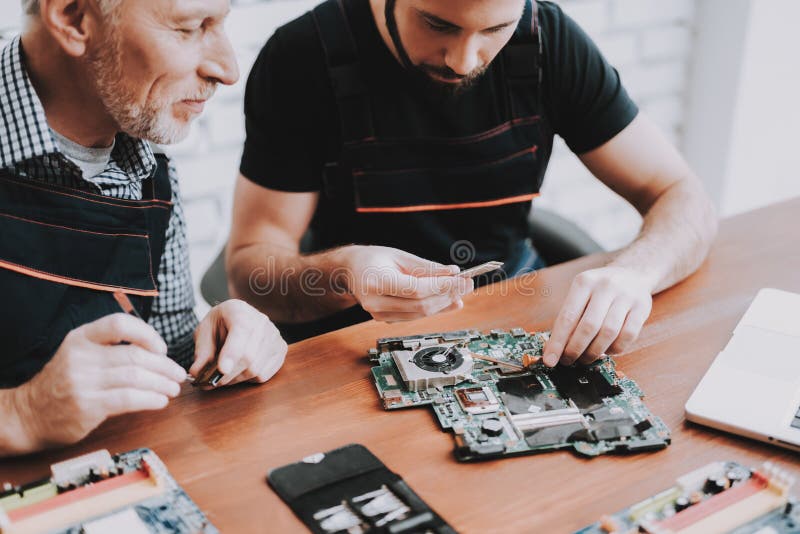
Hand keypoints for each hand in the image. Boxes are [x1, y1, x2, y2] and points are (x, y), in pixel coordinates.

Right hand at [16, 314, 185, 447]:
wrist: (28, 414)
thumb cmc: (63, 383)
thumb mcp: (79, 354)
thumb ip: (110, 348)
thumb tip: (156, 352)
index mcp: (81, 337)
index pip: (119, 323)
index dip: (147, 334)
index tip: (162, 348)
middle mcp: (81, 356)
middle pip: (135, 355)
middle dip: (164, 365)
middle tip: (178, 374)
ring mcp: (83, 381)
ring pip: (135, 377)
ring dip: (162, 383)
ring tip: (173, 389)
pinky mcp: (87, 406)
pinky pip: (128, 399)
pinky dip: (150, 400)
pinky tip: (160, 401)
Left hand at [190, 299, 286, 386]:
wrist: (237, 318)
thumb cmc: (219, 324)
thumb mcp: (204, 332)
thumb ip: (201, 351)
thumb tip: (197, 373)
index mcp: (240, 311)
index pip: (241, 331)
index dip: (232, 352)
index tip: (222, 369)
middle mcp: (262, 322)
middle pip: (249, 356)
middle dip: (228, 375)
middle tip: (211, 382)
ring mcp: (274, 336)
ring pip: (256, 369)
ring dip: (236, 379)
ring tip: (223, 377)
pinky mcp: (280, 350)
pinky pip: (264, 374)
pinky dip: (248, 379)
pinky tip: (239, 371)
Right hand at [340, 245, 473, 322]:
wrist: (350, 271)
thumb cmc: (374, 259)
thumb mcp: (400, 256)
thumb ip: (426, 267)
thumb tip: (454, 273)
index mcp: (376, 281)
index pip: (416, 289)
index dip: (442, 286)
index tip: (462, 279)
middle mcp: (375, 302)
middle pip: (420, 305)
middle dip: (447, 295)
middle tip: (468, 284)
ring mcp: (379, 314)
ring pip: (420, 314)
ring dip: (444, 304)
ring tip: (462, 292)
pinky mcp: (385, 320)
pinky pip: (415, 316)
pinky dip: (434, 309)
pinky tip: (449, 301)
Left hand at [543, 266, 654, 366]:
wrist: (632, 274)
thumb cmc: (599, 290)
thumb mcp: (581, 294)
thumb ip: (570, 318)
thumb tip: (556, 349)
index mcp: (584, 282)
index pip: (567, 317)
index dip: (557, 342)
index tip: (549, 360)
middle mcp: (605, 286)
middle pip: (588, 327)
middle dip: (575, 349)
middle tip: (568, 361)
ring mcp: (626, 296)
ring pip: (608, 333)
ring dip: (594, 352)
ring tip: (585, 358)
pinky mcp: (642, 308)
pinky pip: (628, 335)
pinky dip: (615, 348)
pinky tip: (607, 350)